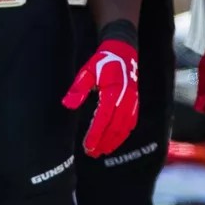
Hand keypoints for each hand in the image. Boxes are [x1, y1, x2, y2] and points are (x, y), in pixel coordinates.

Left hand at [65, 38, 138, 156]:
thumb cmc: (103, 61)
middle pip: (115, 128)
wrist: (123, 50)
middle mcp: (125, 100)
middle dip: (104, 143)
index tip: (88, 146)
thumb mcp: (87, 71)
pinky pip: (131, 123)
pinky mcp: (136, 103)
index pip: (103, 120)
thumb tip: (68, 104)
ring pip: (124, 128)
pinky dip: (124, 134)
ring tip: (102, 151)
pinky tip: (116, 141)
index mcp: (113, 93)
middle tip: (92, 153)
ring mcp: (133, 102)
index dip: (96, 135)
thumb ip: (78, 89)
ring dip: (114, 142)